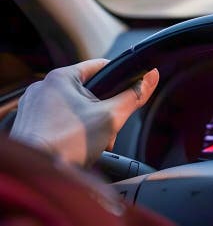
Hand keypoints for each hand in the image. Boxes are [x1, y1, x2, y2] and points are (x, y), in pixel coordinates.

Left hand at [10, 59, 158, 166]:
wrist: (39, 176)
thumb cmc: (66, 144)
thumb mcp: (111, 117)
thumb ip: (134, 96)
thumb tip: (151, 77)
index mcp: (60, 78)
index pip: (101, 66)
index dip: (120, 78)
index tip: (130, 91)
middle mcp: (43, 88)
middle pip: (89, 91)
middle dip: (104, 111)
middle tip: (109, 128)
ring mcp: (34, 108)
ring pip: (75, 108)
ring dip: (90, 124)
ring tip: (93, 142)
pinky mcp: (31, 126)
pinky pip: (61, 122)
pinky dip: (73, 132)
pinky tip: (78, 148)